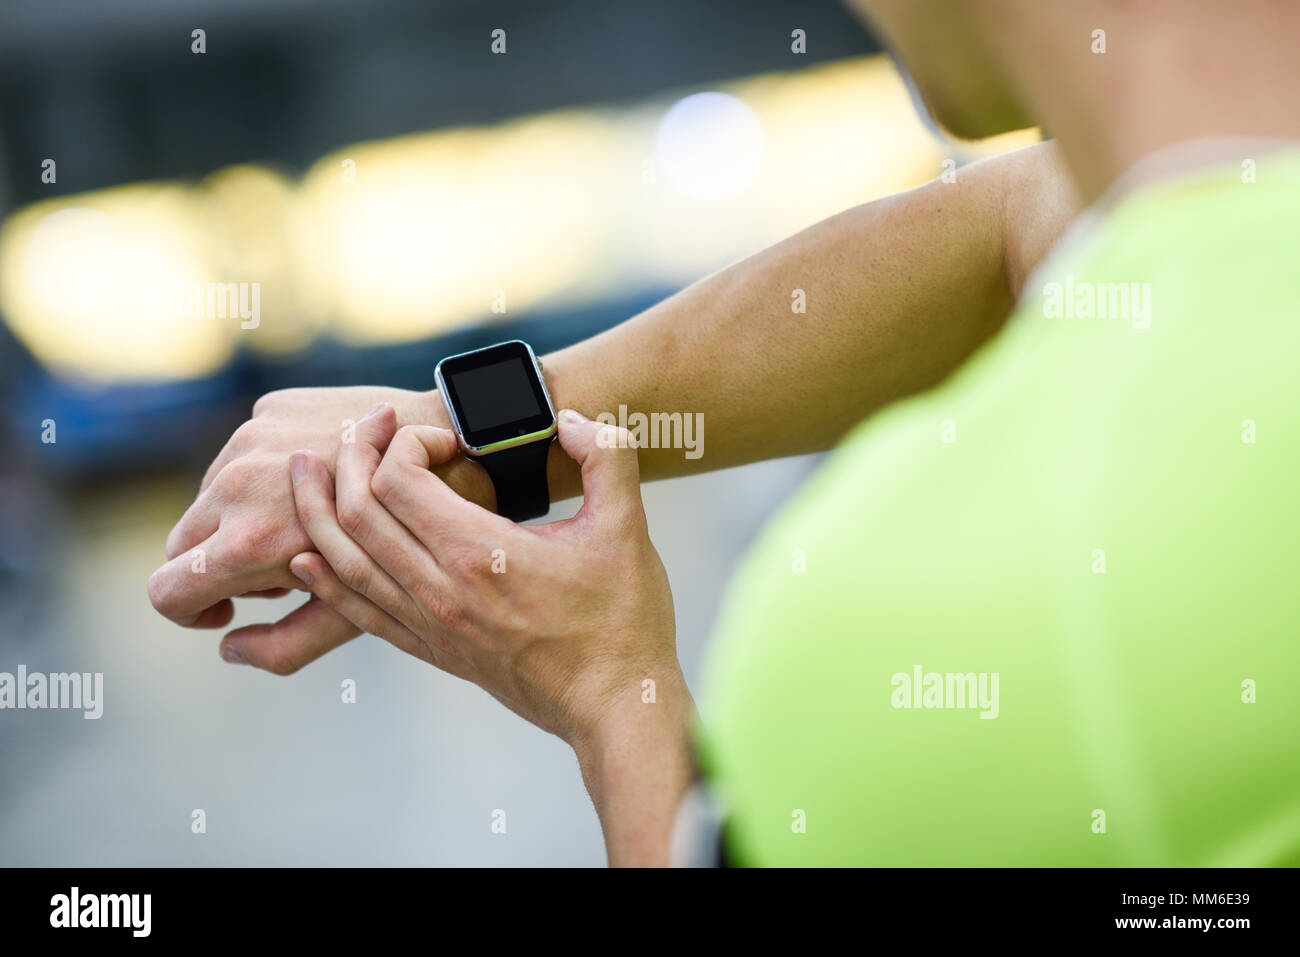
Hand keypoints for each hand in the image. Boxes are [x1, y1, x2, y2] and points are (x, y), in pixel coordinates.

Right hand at [147, 385, 485, 673]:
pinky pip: (244, 449)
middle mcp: (236, 483)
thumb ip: (286, 644)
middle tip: (287, 567)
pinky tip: (325, 477)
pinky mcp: (270, 406)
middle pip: (183, 542)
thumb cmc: (413, 545)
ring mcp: (250, 436)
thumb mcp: (354, 612)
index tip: (227, 609)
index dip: (191, 611)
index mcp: (250, 541)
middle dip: (221, 564)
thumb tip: (229, 649)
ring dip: (244, 515)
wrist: (453, 444)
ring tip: (314, 520)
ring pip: (213, 494)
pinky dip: (266, 471)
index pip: (168, 591)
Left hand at [281, 405, 692, 861]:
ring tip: (305, 470)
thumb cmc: (625, 620)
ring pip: (342, 560)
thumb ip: (605, 454)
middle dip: (352, 455)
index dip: (407, 440)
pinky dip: (323, 577)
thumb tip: (565, 419)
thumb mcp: (628, 525)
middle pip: (356, 512)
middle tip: (367, 424)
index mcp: (479, 554)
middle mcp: (439, 590)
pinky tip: (305, 557)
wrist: (616, 707)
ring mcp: (430, 625)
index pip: (397, 479)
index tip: (443, 434)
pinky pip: (357, 611)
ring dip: (316, 508)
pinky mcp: (432, 649)